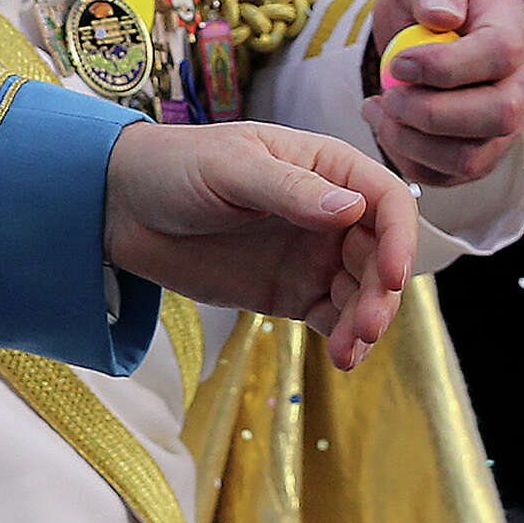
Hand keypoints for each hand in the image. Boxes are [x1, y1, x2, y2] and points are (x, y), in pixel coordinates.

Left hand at [103, 118, 415, 370]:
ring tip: (350, 348)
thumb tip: (351, 207)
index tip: (391, 275)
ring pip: (364, 292)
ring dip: (368, 322)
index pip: (386, 200)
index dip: (400, 237)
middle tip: (366, 325)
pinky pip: (335, 318)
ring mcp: (312, 254)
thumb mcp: (230, 169)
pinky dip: (345, 338)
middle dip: (383, 292)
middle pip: (382, 254)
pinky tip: (342, 357)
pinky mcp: (292, 292)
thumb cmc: (176, 166)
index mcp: (323, 166)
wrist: (123, 207)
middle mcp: (328, 211)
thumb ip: (289, 189)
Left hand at [362, 0, 523, 188]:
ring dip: (414, 142)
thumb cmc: (424, 0)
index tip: (398, 64)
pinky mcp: (481, 153)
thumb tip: (442, 17)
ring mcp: (506, 123)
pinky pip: (449, 177)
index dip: (447, 66)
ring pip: (473, 157)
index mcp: (511, 24)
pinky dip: (408, 160)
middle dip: (431, 112)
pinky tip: (385, 127)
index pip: (500, 53)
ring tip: (379, 110)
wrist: (415, 33)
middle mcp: (521, 79)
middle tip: (390, 95)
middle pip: (498, 115)